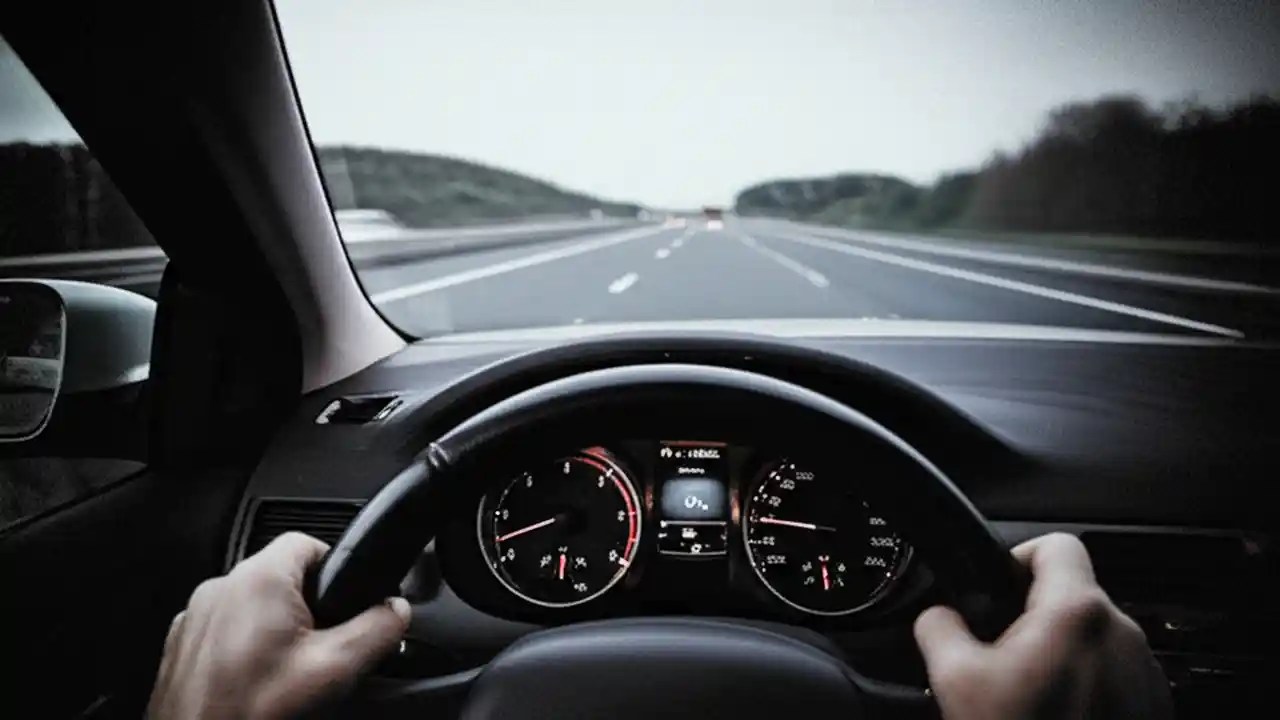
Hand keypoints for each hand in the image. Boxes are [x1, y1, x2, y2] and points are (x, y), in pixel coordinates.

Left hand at [147, 533, 410, 719]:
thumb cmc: (252, 712)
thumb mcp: (335, 668)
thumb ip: (377, 629)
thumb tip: (396, 611)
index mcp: (259, 579)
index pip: (309, 542)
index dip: (335, 569)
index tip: (344, 600)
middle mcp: (220, 587)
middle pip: (281, 575)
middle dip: (307, 606)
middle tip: (319, 649)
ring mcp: (195, 616)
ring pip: (252, 604)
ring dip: (274, 628)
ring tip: (286, 671)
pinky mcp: (182, 644)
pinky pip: (225, 629)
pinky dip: (244, 646)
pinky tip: (256, 681)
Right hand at [914, 533, 1171, 719]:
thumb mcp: (955, 681)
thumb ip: (939, 627)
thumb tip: (937, 616)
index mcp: (1077, 611)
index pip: (1055, 545)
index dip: (1019, 556)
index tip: (998, 585)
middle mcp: (1123, 634)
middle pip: (1072, 595)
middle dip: (1032, 618)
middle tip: (998, 657)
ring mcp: (1146, 673)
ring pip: (1093, 638)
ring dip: (1059, 654)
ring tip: (1026, 696)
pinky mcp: (1154, 706)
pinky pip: (1114, 675)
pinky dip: (1085, 685)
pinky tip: (1056, 716)